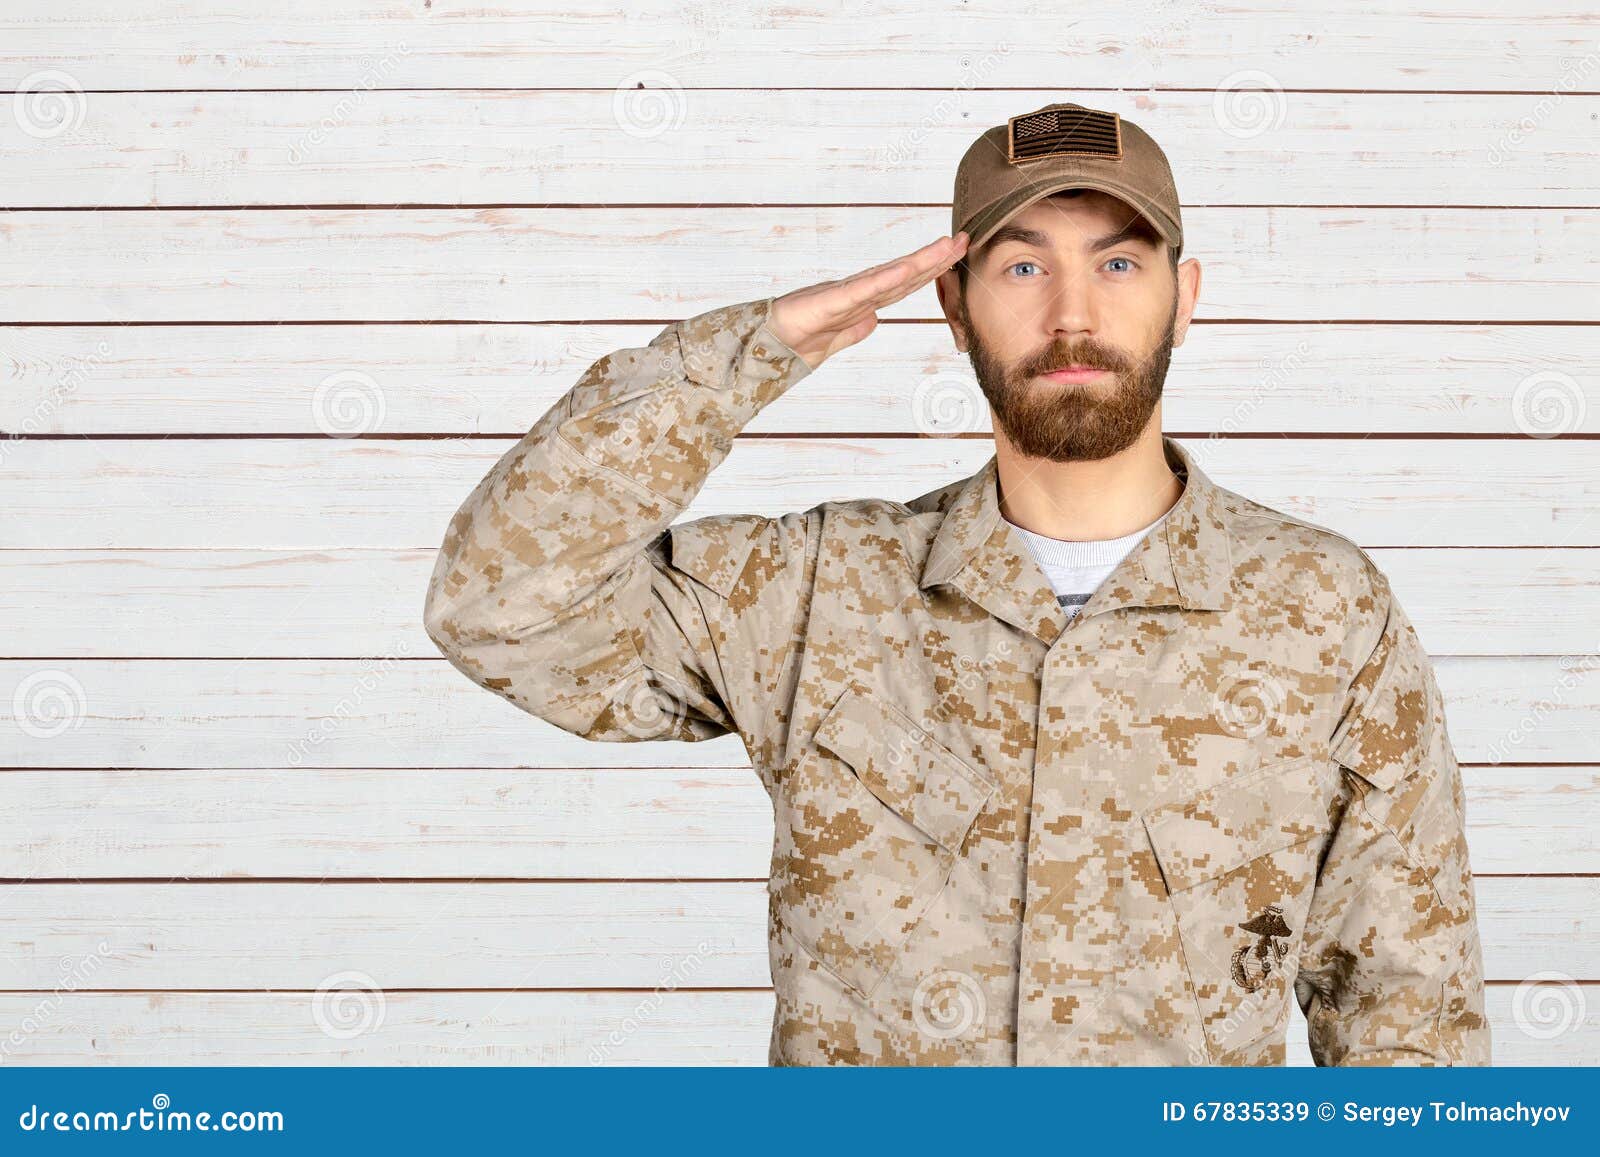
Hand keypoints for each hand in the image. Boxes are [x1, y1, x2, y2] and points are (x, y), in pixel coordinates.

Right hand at [768, 232, 967, 371]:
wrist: (768, 348)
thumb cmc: (797, 340)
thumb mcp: (838, 339)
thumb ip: (856, 329)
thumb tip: (875, 321)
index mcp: (863, 302)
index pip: (905, 284)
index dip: (932, 270)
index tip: (956, 255)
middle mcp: (859, 292)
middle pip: (905, 274)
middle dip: (936, 258)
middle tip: (964, 239)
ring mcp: (847, 294)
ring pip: (891, 275)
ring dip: (921, 261)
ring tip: (947, 246)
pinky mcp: (832, 301)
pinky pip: (864, 290)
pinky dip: (886, 279)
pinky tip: (908, 268)